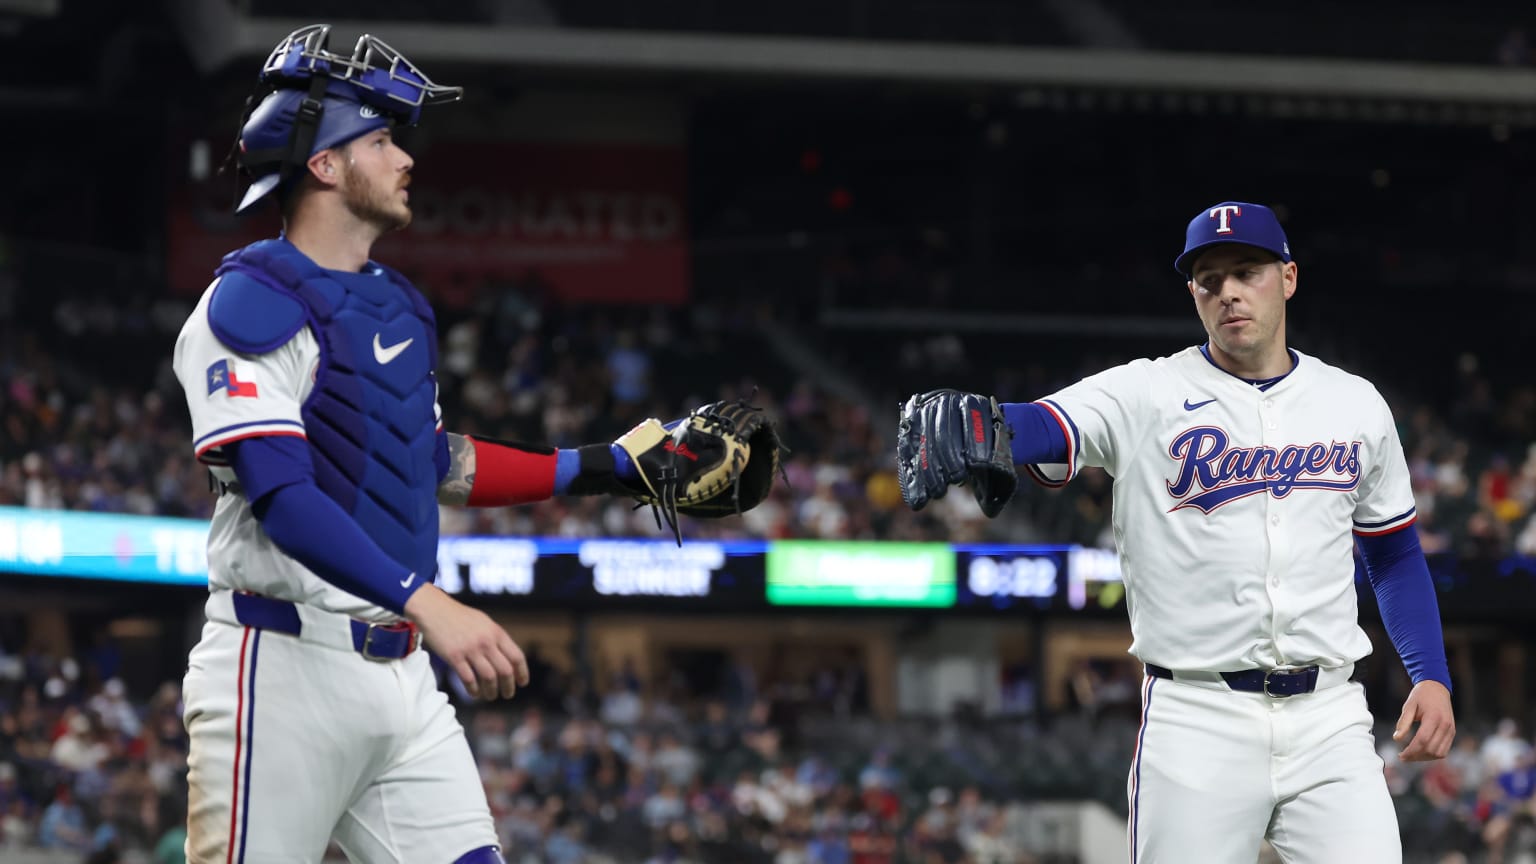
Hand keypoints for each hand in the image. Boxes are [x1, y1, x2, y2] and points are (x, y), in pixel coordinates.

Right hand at [405, 584, 528, 700]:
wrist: (434, 609)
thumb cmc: (459, 616)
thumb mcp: (484, 622)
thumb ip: (496, 638)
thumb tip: (507, 658)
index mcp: (496, 633)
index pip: (517, 657)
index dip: (522, 673)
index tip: (522, 683)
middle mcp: (486, 642)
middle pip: (505, 671)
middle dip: (509, 687)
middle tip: (508, 694)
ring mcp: (470, 650)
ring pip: (489, 678)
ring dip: (492, 691)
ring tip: (491, 696)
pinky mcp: (454, 657)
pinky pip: (468, 679)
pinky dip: (474, 690)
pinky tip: (475, 693)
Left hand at [1394, 679, 1454, 761]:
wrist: (1437, 687)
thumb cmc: (1420, 696)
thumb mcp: (1409, 706)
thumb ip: (1403, 722)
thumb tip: (1396, 739)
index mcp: (1434, 718)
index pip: (1422, 741)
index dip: (1411, 751)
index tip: (1400, 755)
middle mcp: (1445, 726)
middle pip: (1431, 749)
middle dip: (1416, 756)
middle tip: (1403, 757)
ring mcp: (1451, 730)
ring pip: (1439, 753)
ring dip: (1425, 758)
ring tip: (1411, 755)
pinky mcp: (1452, 732)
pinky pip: (1444, 750)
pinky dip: (1433, 754)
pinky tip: (1421, 752)